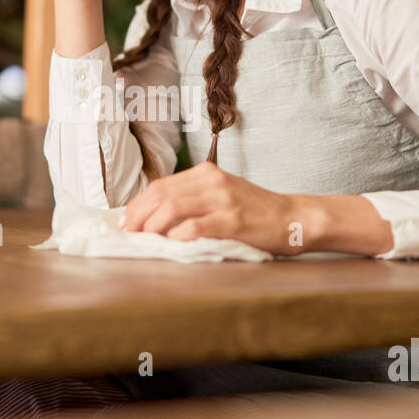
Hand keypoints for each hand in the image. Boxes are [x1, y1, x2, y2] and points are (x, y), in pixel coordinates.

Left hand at [119, 161, 315, 256]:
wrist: (293, 218)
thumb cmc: (254, 212)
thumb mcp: (221, 195)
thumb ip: (193, 200)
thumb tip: (153, 217)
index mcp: (205, 173)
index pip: (160, 185)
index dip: (137, 204)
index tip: (125, 222)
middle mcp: (212, 181)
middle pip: (160, 194)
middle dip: (138, 216)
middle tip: (128, 234)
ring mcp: (223, 199)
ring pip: (172, 208)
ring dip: (152, 227)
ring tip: (145, 241)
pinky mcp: (233, 220)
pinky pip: (195, 227)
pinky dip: (177, 237)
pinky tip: (172, 245)